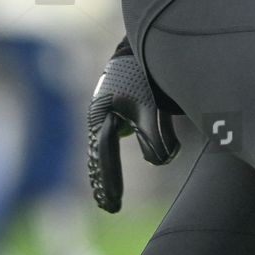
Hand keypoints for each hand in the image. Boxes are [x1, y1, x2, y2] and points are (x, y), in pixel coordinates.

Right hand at [87, 37, 178, 213]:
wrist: (144, 47)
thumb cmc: (147, 78)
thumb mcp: (152, 109)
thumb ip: (155, 138)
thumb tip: (157, 162)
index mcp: (101, 116)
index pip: (104, 156)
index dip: (110, 182)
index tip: (114, 205)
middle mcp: (98, 117)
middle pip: (98, 157)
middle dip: (103, 183)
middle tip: (110, 207)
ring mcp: (105, 113)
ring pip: (101, 151)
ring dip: (103, 173)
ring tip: (106, 197)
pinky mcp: (116, 110)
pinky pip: (108, 142)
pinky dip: (107, 159)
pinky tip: (108, 170)